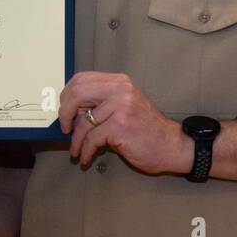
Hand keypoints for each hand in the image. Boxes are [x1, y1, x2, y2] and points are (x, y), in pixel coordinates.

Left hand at [58, 71, 192, 172]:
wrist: (171, 146)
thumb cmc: (145, 130)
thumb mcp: (124, 107)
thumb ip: (101, 104)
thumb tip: (70, 112)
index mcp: (119, 82)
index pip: (81, 79)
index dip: (67, 96)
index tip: (65, 113)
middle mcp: (121, 90)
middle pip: (77, 93)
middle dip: (64, 114)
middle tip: (65, 129)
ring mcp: (121, 107)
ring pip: (83, 122)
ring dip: (76, 141)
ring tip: (76, 150)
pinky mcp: (120, 126)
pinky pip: (92, 139)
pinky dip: (85, 150)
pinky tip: (86, 157)